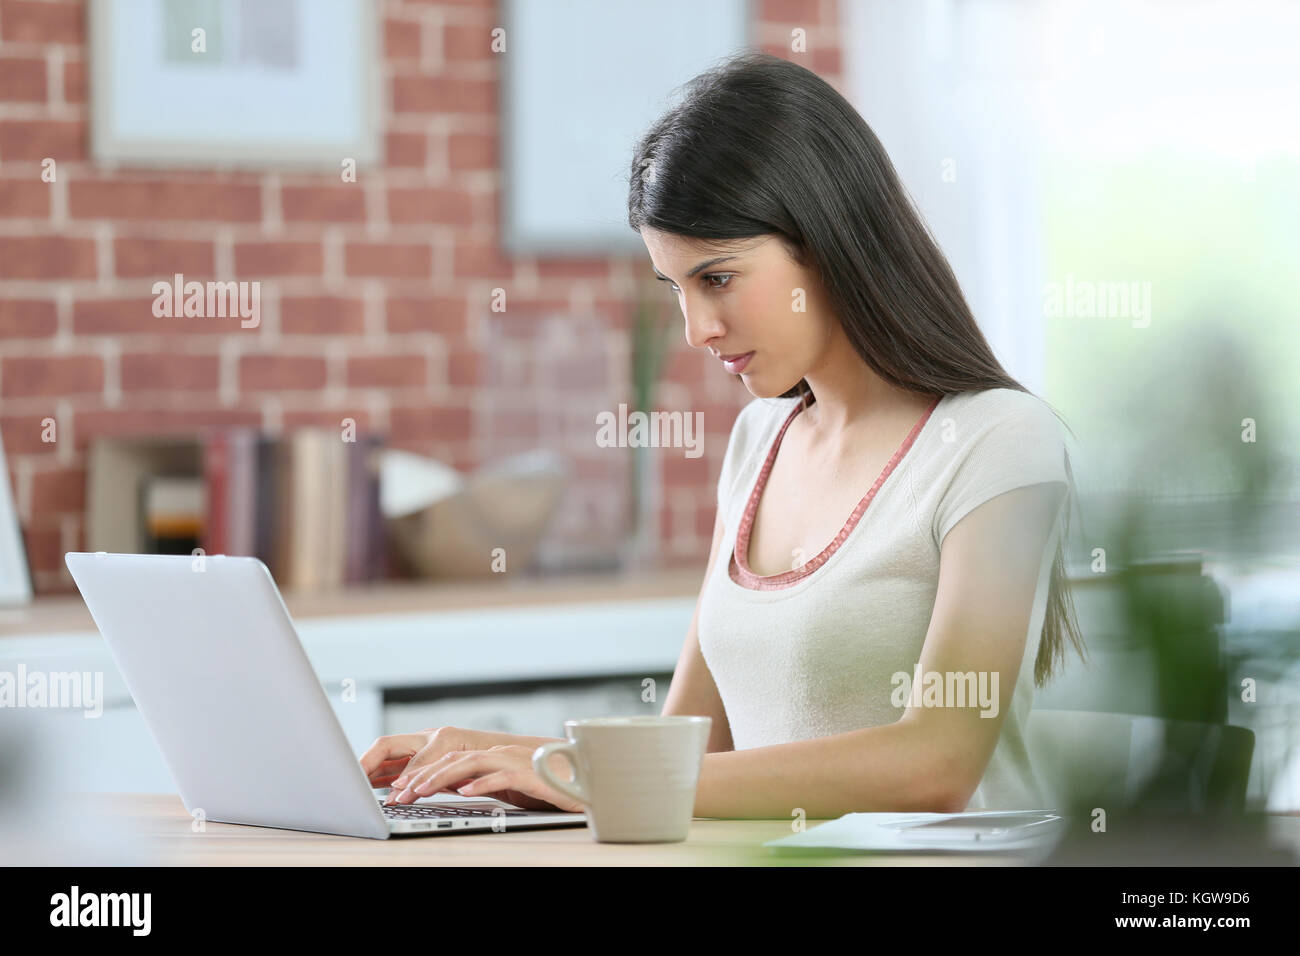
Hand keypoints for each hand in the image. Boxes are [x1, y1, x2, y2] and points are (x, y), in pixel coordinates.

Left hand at [386, 742, 584, 812]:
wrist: (585, 783)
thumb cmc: (547, 786)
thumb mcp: (508, 786)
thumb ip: (484, 782)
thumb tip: (456, 787)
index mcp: (493, 756)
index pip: (450, 762)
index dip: (423, 774)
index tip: (400, 790)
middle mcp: (500, 754)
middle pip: (453, 761)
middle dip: (422, 777)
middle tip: (400, 795)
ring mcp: (515, 761)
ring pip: (471, 764)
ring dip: (442, 778)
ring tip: (421, 792)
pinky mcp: (531, 774)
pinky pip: (502, 776)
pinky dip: (482, 783)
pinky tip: (466, 792)